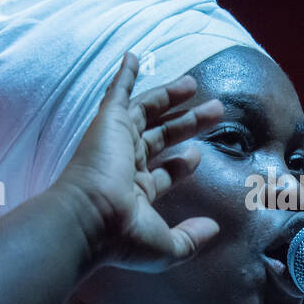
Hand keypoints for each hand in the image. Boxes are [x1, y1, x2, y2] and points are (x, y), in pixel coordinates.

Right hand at [53, 51, 224, 272]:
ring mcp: (115, 142)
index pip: (162, 172)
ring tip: (194, 84)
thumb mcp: (166, 247)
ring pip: (147, 111)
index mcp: (134, 192)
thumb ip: (191, 239)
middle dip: (188, 123)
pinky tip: (133, 56)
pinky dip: (124, 75)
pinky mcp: (107, 124)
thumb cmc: (122, 238)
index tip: (198, 155)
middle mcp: (124, 165)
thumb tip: (213, 229)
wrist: (90, 219)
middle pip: (161, 137)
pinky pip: (116, 93)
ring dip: (170, 97)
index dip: (181, 164)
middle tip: (214, 111)